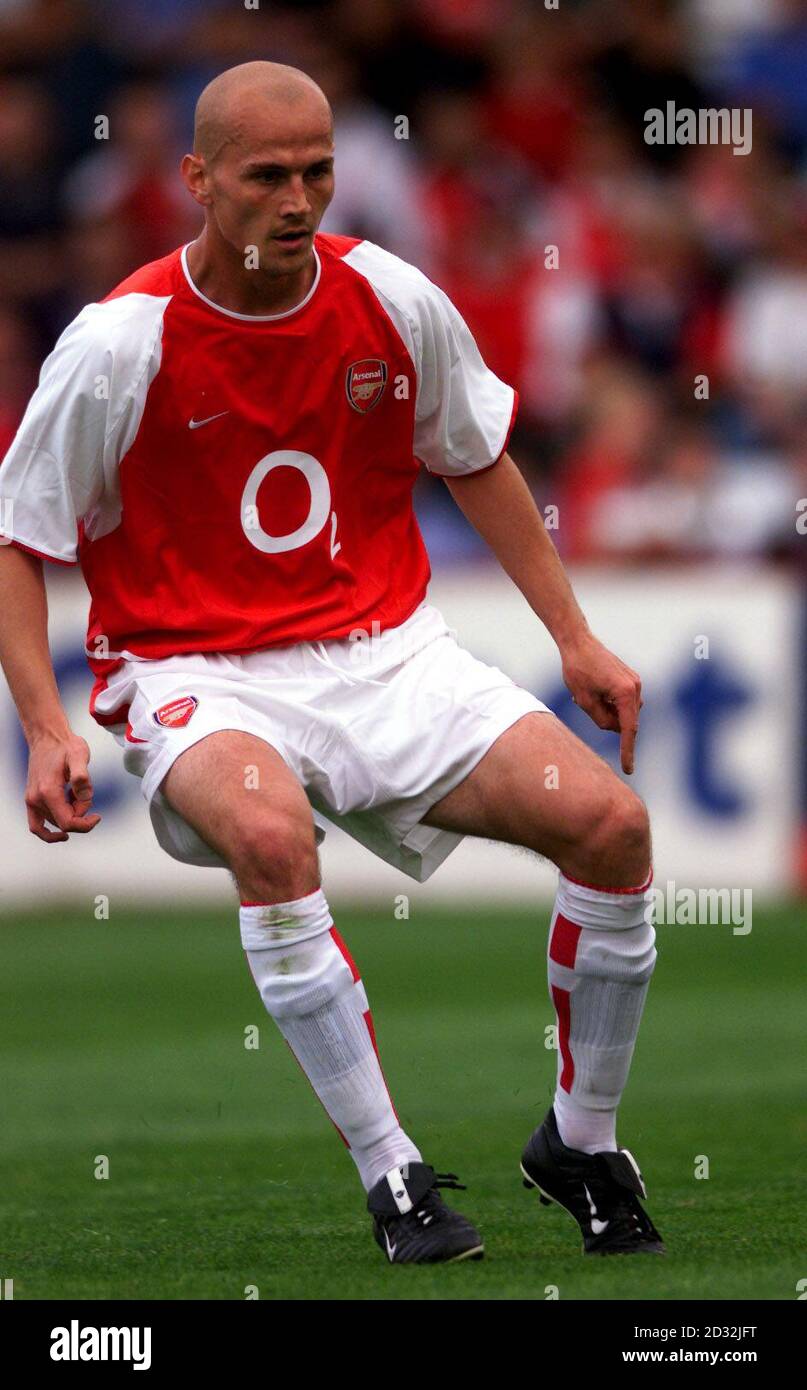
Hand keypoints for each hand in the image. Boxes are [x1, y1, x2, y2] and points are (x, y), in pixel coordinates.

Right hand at [25, 730, 101, 841]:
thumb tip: (85, 795)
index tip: (97, 817)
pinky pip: (36, 825)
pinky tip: (62, 832)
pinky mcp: (31, 800)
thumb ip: (82, 777)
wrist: (48, 737)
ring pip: (55, 823)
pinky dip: (48, 832)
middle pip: (63, 823)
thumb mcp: (79, 756)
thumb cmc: (65, 746)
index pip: (68, 823)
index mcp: (48, 792)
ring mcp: (31, 801)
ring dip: (69, 815)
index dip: (86, 825)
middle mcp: (36, 799)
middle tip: (85, 793)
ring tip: (75, 795)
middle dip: (79, 813)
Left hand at [560, 632, 642, 774]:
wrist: (578, 642)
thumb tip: (615, 729)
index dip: (627, 751)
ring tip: (588, 694)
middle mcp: (635, 687)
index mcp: (625, 693)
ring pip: (624, 712)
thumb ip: (602, 721)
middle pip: (625, 721)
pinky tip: (595, 690)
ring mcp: (634, 682)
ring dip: (608, 711)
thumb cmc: (577, 670)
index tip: (628, 769)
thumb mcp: (584, 701)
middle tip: (585, 702)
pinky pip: (623, 701)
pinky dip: (610, 703)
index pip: (628, 730)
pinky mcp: (630, 679)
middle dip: (607, 720)